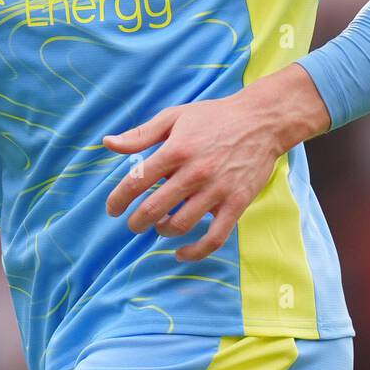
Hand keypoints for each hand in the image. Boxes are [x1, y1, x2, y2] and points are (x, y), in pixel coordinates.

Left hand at [103, 64, 330, 261]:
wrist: (261, 121)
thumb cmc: (214, 117)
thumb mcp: (174, 117)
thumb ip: (140, 134)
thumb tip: (108, 143)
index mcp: (176, 149)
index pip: (137, 181)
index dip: (118, 200)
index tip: (113, 209)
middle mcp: (194, 172)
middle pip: (154, 209)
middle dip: (136, 221)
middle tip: (133, 223)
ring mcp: (217, 190)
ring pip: (180, 225)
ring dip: (162, 231)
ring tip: (159, 226)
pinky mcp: (236, 203)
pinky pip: (214, 238)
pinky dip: (194, 251)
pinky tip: (180, 252)